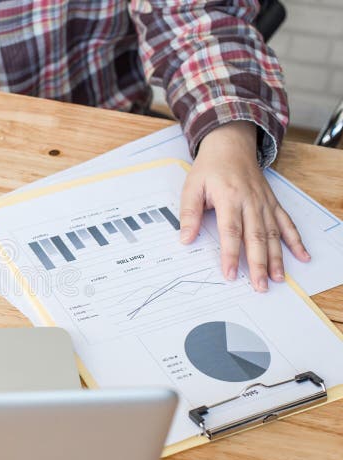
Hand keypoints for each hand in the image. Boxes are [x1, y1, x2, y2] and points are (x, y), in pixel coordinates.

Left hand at [179, 121, 309, 291]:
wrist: (231, 145)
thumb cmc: (210, 168)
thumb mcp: (191, 187)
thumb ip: (189, 214)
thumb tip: (185, 239)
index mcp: (229, 198)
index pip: (231, 231)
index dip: (231, 254)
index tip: (230, 274)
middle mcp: (250, 202)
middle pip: (256, 237)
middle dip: (259, 264)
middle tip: (260, 286)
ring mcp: (264, 203)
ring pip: (273, 234)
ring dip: (277, 258)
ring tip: (278, 279)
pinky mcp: (272, 203)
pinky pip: (285, 223)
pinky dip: (295, 240)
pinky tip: (301, 256)